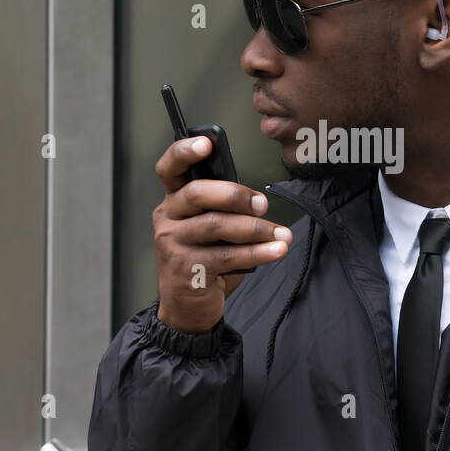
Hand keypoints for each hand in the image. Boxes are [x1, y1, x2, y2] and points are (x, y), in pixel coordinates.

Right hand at [152, 135, 290, 333]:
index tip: (207, 143)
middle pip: (197, 194)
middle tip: (263, 205)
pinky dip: (257, 253)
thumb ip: (222, 210)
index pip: (169, 168)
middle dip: (235, 195)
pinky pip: (227, 256)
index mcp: (173, 201)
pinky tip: (276, 250)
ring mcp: (172, 244)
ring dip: (256, 229)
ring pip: (216, 226)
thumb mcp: (210, 230)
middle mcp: (167, 218)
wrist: (188, 307)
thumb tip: (257, 201)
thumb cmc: (204, 259)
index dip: (185, 152)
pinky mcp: (186, 270)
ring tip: (282, 235)